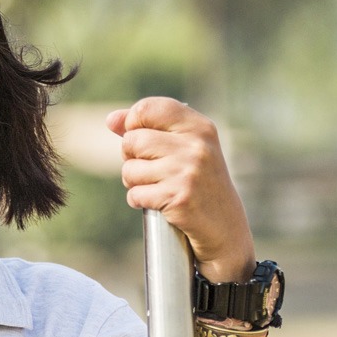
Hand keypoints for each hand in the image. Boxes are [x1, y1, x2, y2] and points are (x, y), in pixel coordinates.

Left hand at [108, 97, 255, 282]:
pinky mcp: (178, 197)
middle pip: (133, 140)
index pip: (148, 108)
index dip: (132, 122)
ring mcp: (187, 171)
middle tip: (149, 170)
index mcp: (199, 127)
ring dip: (133, 182)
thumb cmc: (199, 185)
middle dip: (130, 157)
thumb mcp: (185, 150)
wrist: (225, 228)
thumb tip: (111, 119)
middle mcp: (195, 146)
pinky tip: (157, 203)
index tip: (135, 136)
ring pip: (130, 169)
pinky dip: (139, 201)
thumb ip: (150, 129)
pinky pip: (135, 194)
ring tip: (155, 187)